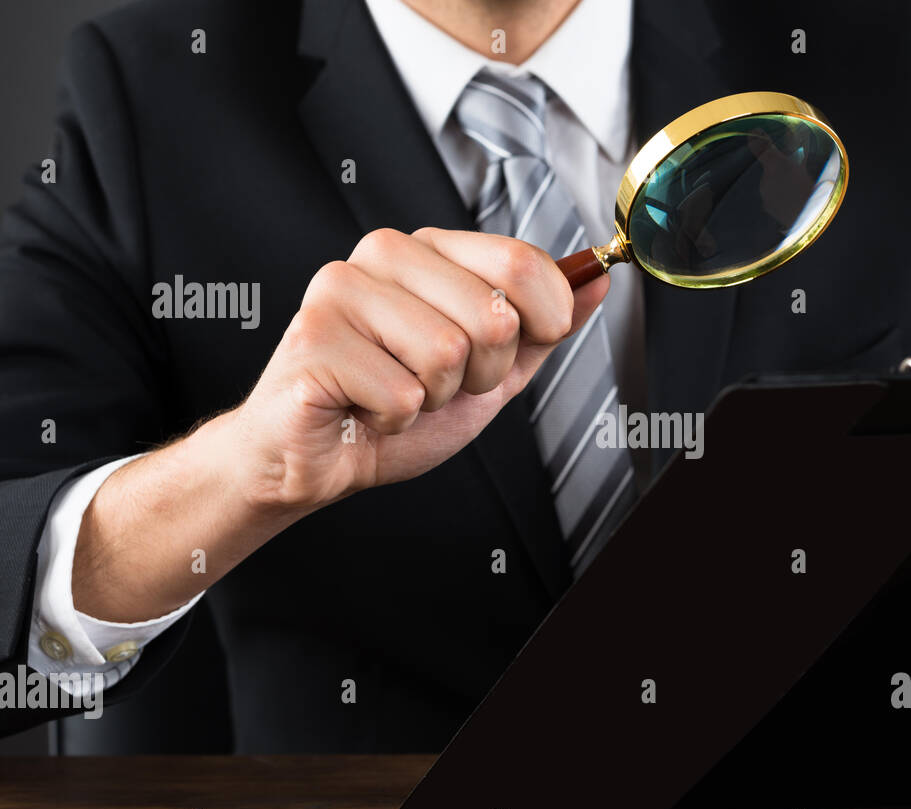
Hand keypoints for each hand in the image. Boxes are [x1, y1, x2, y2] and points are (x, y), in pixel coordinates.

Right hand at [232, 226, 606, 510]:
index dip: (542, 324)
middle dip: (481, 375)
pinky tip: (365, 408)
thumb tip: (597, 279)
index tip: (509, 350)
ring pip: (448, 354)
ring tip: (397, 394)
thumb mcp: (491, 368)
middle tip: (437, 384)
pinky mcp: (314, 338)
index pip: (523, 263)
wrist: (317, 457)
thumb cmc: (392, 406)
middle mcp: (384, 254)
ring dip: (434, 399)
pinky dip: (394, 421)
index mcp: (430, 249)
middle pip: (492, 317)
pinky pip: (402, 394)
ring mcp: (342, 289)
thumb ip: (544, 326)